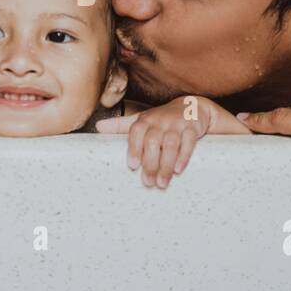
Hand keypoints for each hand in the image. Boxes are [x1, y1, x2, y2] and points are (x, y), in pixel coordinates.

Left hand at [95, 96, 225, 188]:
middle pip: (153, 141)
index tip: (132, 165)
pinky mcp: (193, 127)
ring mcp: (177, 124)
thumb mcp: (141, 120)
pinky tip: (178, 170)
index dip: (133, 148)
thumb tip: (98, 127)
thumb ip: (121, 126)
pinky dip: (183, 156)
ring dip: (165, 164)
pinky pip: (189, 141)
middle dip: (150, 163)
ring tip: (162, 183)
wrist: (192, 107)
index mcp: (145, 120)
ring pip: (170, 144)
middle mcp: (160, 120)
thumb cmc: (161, 119)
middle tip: (148, 182)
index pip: (136, 131)